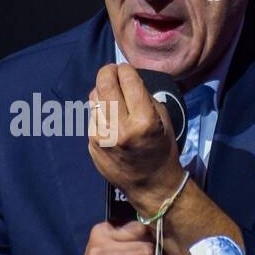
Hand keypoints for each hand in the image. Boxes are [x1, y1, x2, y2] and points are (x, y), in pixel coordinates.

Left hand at [87, 63, 184, 215]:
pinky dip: (100, 111)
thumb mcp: (163, 119)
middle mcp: (119, 128)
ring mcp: (102, 137)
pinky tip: (110, 118)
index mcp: (143, 120)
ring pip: (94, 98)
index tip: (126, 69)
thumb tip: (124, 78)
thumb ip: (144, 96)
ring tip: (113, 97)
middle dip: (108, 71)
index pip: (128, 79)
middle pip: (104, 83)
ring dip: (103, 92)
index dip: (126, 69)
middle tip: (112, 71)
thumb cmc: (161, 150)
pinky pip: (92, 116)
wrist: (150, 185)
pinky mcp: (91, 144)